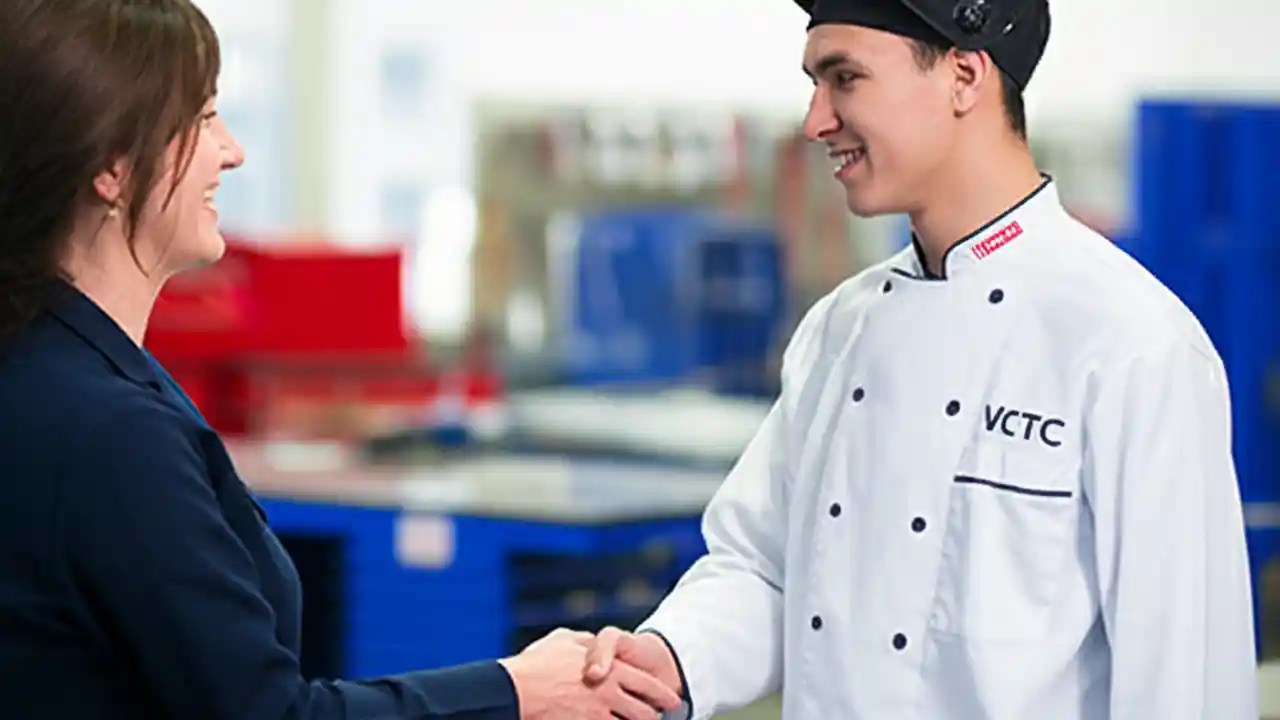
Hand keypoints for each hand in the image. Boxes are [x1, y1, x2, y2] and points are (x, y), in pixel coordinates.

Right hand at [498, 628, 682, 719]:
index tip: (672, 699)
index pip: (645, 683)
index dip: (662, 694)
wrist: (515, 688)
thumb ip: (588, 642)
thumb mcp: (565, 639)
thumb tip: (595, 642)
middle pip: (644, 711)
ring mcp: (597, 713)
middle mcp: (608, 692)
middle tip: (665, 716)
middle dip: (657, 716)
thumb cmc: (538, 663)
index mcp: (609, 668)